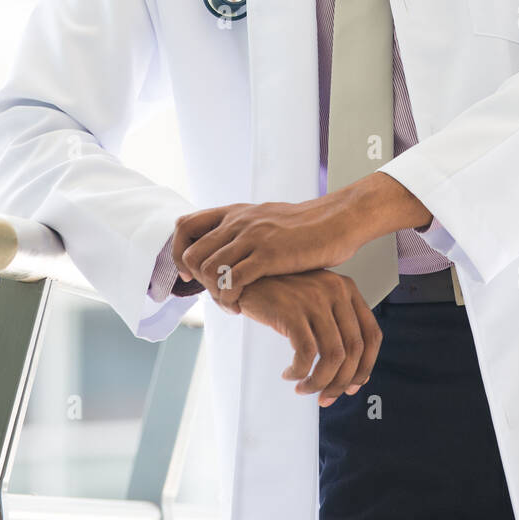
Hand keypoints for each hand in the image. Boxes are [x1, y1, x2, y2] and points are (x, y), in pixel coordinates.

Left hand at [171, 198, 362, 306]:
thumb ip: (245, 229)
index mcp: (235, 212)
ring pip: (208, 270)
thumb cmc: (306, 227)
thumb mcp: (266, 219)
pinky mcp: (268, 255)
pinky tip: (242, 307)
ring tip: (230, 304)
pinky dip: (229, 300)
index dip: (179, 253)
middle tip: (213, 295)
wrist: (338, 220)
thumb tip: (228, 245)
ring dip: (214, 295)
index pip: (185, 226)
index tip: (190, 273)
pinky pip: (231, 281)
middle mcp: (238, 221)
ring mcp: (252, 237)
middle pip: (191, 253)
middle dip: (195, 282)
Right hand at [229, 270, 382, 405]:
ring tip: (305, 388)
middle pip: (354, 350)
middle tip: (326, 397)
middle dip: (341, 382)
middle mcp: (336, 291)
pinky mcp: (292, 311)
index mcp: (347, 289)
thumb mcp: (317, 301)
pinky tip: (290, 374)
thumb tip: (353, 371)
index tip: (353, 386)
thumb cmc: (282, 292)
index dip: (366, 366)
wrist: (247, 276)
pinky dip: (300, 372)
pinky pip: (306, 354)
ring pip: (333, 356)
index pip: (372, 334)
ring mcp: (314, 300)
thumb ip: (337, 326)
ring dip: (320, 381)